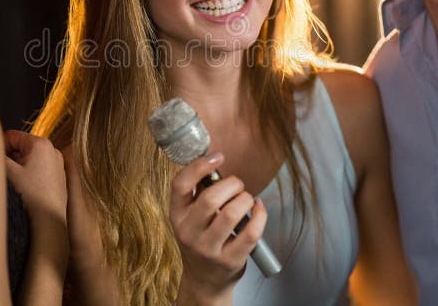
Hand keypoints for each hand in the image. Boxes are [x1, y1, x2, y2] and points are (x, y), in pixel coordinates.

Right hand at [4, 130, 67, 234]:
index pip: (12, 135)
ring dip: (18, 166)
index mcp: (41, 144)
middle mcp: (52, 150)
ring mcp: (57, 163)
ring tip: (13, 182)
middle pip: (21, 146)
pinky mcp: (58, 176)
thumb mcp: (8, 172)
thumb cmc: (31, 196)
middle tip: (2, 172)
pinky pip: (39, 168)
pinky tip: (23, 188)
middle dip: (9, 157)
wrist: (49, 221)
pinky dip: (28, 174)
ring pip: (29, 158)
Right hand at [170, 152, 266, 303]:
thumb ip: (199, 194)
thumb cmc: (201, 240)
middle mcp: (189, 233)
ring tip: (246, 199)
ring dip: (245, 199)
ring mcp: (209, 249)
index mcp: (177, 216)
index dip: (199, 167)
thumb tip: (216, 163)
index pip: (180, 185)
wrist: (204, 280)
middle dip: (231, 184)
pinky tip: (259, 209)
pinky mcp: (230, 260)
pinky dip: (260, 215)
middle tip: (238, 185)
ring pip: (231, 214)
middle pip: (210, 198)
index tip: (217, 157)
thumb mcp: (190, 219)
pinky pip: (251, 232)